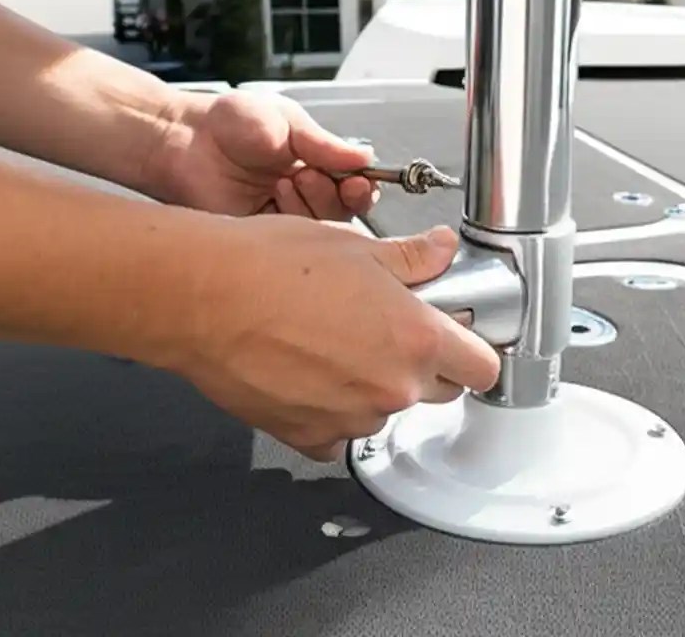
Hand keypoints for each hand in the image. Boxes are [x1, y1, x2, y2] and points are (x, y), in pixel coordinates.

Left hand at [142, 90, 378, 219]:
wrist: (181, 139)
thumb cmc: (227, 122)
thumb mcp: (286, 121)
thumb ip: (323, 144)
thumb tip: (364, 157)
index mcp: (314, 162)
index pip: (354, 183)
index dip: (362, 186)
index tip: (359, 180)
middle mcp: (303, 192)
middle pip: (343, 212)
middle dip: (337, 196)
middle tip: (313, 175)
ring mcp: (283, 215)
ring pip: (322, 229)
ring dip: (312, 204)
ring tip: (287, 179)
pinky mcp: (262, 235)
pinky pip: (293, 242)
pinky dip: (292, 220)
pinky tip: (275, 194)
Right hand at [174, 216, 499, 461]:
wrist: (201, 296)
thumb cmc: (270, 265)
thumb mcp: (355, 246)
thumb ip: (411, 259)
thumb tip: (440, 251)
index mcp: (415, 338)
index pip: (483, 368)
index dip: (474, 351)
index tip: (461, 341)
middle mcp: (391, 388)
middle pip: (439, 392)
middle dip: (422, 366)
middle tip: (385, 330)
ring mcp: (351, 419)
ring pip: (384, 410)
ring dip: (371, 387)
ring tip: (330, 342)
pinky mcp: (310, 438)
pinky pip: (338, 432)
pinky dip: (330, 410)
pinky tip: (305, 371)